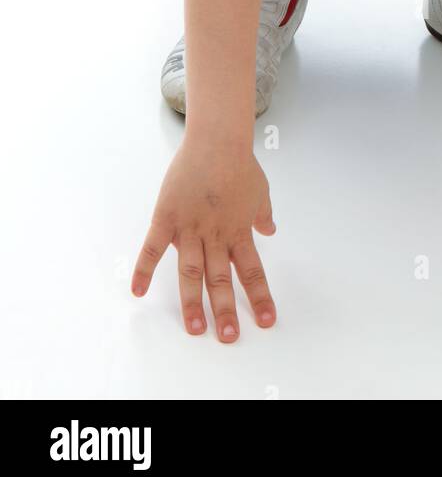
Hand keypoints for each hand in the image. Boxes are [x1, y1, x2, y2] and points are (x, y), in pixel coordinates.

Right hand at [131, 139, 277, 340]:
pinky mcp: (166, 216)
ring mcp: (190, 227)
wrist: (216, 139)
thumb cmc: (240, 164)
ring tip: (194, 329)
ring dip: (192, 302)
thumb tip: (270, 229)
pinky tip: (137, 292)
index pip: (252, 271)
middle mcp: (215, 234)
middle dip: (224, 311)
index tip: (267, 322)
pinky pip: (152, 247)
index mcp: (238, 231)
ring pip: (190, 271)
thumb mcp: (260, 192)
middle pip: (220, 279)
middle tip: (227, 337)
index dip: (259, 297)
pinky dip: (144, 269)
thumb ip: (262, 215)